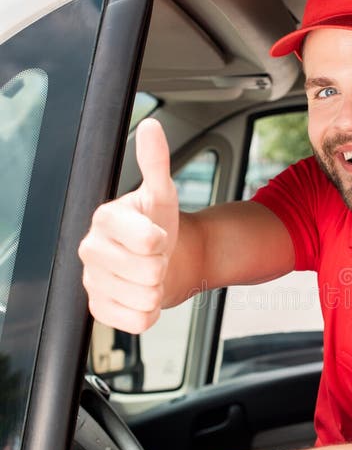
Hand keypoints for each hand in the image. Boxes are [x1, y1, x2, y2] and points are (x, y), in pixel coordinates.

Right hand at [79, 118, 178, 332]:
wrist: (156, 260)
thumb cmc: (157, 226)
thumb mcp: (162, 194)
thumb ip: (156, 162)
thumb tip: (151, 127)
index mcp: (104, 219)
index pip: (148, 241)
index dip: (161, 242)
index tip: (157, 236)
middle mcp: (90, 249)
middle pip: (150, 273)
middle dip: (162, 268)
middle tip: (154, 258)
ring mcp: (92, 281)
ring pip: (146, 299)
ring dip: (157, 290)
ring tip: (148, 276)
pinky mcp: (98, 309)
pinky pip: (137, 322)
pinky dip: (148, 313)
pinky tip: (141, 295)